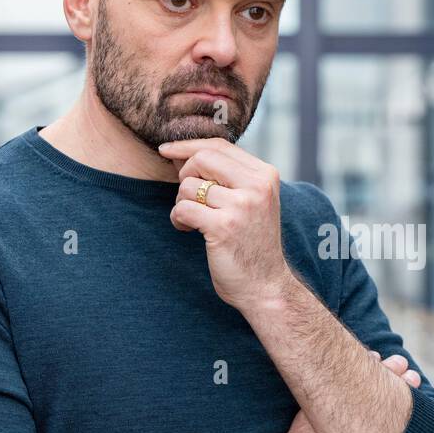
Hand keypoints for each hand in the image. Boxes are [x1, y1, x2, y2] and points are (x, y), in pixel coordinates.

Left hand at [158, 138, 293, 312]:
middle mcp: (257, 186)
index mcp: (265, 175)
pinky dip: (178, 219)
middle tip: (188, 198)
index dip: (188, 146)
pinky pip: (182, 208)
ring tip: (193, 221)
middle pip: (202, 159)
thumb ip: (224, 176)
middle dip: (185, 176)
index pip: (220, 145)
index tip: (166, 150)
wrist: (267, 287)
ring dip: (181, 203)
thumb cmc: (252, 244)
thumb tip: (178, 153)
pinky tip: (188, 230)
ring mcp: (242, 206)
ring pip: (188, 186)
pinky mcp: (224, 227)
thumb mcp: (250, 202)